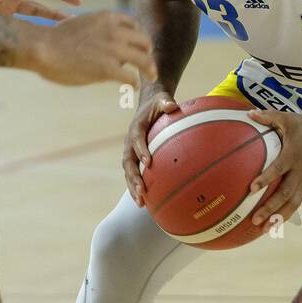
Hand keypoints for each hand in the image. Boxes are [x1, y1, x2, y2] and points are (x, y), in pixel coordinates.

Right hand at [25, 10, 155, 87]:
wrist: (44, 47)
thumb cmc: (55, 38)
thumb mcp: (82, 23)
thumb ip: (98, 29)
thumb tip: (103, 40)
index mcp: (108, 18)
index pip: (134, 25)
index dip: (138, 37)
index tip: (139, 45)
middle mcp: (116, 31)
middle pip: (144, 41)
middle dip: (148, 52)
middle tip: (147, 62)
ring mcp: (114, 50)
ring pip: (144, 60)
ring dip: (149, 69)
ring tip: (150, 76)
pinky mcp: (109, 69)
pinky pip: (131, 77)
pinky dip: (135, 83)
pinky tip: (134, 87)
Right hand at [122, 90, 177, 205]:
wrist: (149, 105)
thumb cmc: (158, 103)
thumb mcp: (162, 99)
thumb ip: (166, 102)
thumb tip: (173, 106)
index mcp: (136, 127)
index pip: (137, 139)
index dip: (141, 150)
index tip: (148, 162)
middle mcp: (130, 142)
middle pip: (128, 161)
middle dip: (133, 177)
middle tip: (142, 190)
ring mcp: (131, 152)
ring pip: (128, 172)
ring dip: (133, 187)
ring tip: (141, 203)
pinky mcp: (135, 158)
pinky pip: (134, 174)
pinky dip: (137, 187)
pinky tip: (147, 202)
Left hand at [245, 110, 301, 226]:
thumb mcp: (288, 118)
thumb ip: (268, 116)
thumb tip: (248, 112)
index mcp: (293, 155)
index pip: (278, 169)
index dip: (266, 179)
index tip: (252, 189)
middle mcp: (299, 171)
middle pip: (285, 195)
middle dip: (270, 209)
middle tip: (254, 220)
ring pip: (292, 204)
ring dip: (278, 218)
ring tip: (263, 230)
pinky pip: (297, 202)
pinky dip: (286, 214)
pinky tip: (275, 224)